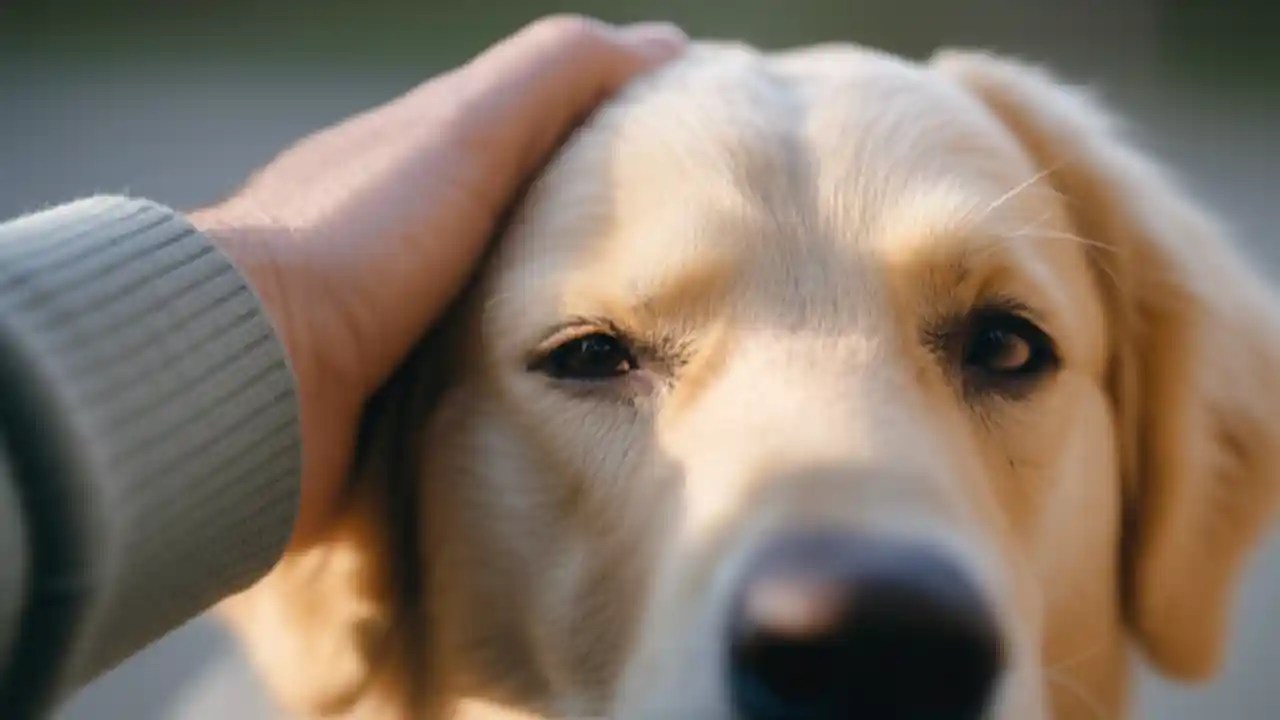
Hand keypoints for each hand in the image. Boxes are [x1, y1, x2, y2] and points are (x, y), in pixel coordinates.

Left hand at [191, 16, 686, 551]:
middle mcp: (395, 246)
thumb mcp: (467, 130)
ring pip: (500, 324)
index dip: (603, 143)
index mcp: (412, 167)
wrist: (246, 379)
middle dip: (594, 254)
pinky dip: (520, 401)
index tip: (679, 165)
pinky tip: (575, 416)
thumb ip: (555, 77)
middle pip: (519, 236)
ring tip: (650, 362)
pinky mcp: (383, 416)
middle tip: (682, 278)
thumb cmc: (356, 242)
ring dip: (561, 340)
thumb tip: (664, 42)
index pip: (527, 140)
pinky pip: (473, 400)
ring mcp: (385, 335)